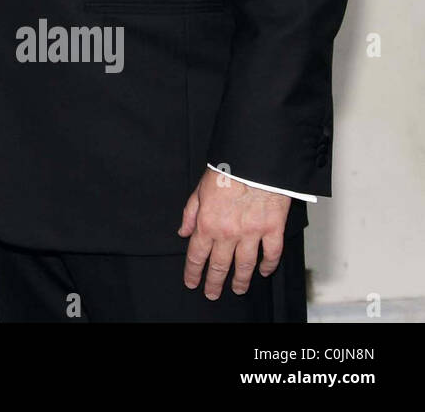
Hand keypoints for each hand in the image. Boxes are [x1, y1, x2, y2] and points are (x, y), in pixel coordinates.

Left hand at [179, 167, 289, 298]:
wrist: (253, 161)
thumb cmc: (225, 171)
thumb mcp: (199, 190)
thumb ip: (190, 214)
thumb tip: (183, 232)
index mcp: (207, 223)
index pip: (197, 255)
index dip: (193, 272)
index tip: (192, 283)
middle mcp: (228, 233)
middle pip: (220, 265)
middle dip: (214, 282)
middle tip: (211, 293)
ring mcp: (252, 233)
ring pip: (245, 265)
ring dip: (241, 280)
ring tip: (238, 289)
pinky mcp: (272, 229)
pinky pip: (271, 254)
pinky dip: (268, 266)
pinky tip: (264, 272)